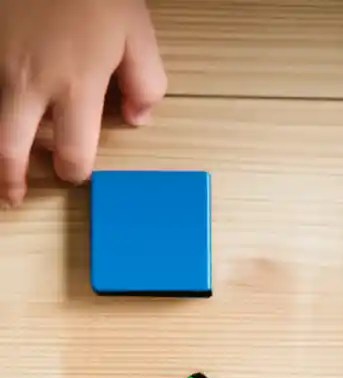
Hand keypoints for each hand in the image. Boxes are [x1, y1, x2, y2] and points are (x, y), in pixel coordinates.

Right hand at [0, 0, 165, 206]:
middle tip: (15, 195)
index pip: (73, 155)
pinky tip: (4, 112)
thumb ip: (145, 84)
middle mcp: (28, 83)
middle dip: (11, 179)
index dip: (75, 170)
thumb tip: (137, 119)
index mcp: (75, 87)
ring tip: (2, 165)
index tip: (74, 169)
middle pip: (8, 149)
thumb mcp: (139, 35)